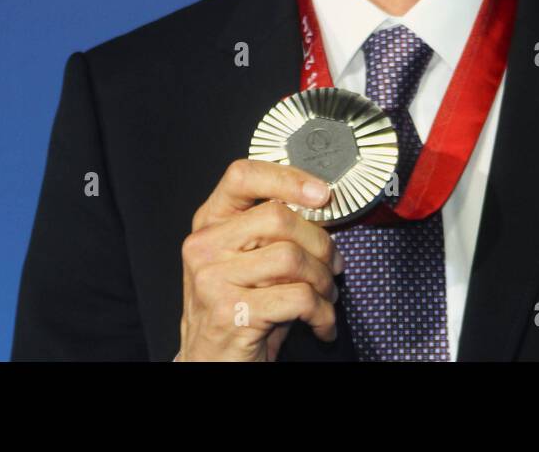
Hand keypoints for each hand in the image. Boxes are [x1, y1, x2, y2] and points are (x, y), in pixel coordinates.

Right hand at [176, 159, 345, 360]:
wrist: (211, 363)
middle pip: (278, 218)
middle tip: (334, 265)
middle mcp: (204, 247)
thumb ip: (271, 231)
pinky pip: (298, 298)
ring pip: (292, 258)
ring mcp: (213, 280)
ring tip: (328, 297)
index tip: (322, 193)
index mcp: (209, 223)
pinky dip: (323, 313)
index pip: (242, 176)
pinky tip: (321, 324)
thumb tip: (322, 205)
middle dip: (320, 242)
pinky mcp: (232, 313)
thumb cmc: (240, 307)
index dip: (287, 177)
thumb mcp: (248, 261)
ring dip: (324, 281)